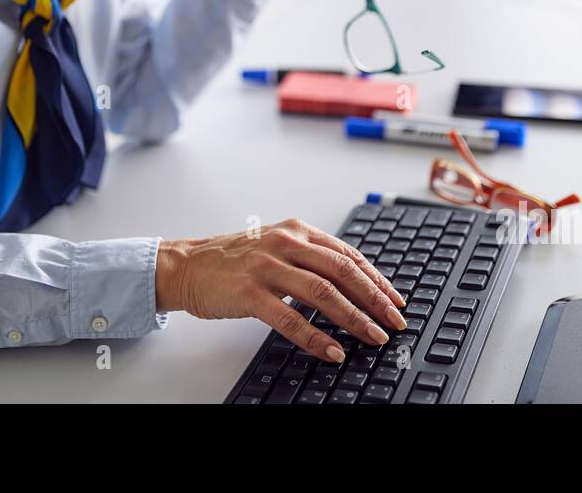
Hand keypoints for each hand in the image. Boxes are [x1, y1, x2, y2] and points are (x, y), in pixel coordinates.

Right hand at [155, 218, 407, 362]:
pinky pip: (290, 318)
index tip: (395, 300)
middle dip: (374, 298)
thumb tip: (352, 284)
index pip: (347, 254)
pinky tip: (332, 350)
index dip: (376, 279)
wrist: (187, 266)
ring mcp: (267, 266)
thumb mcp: (276, 247)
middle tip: (394, 321)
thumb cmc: (233, 261)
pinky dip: (315, 336)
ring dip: (353, 317)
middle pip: (342, 271)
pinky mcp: (249, 292)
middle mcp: (285, 243)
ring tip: (373, 336)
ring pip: (322, 292)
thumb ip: (310, 258)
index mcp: (297, 231)